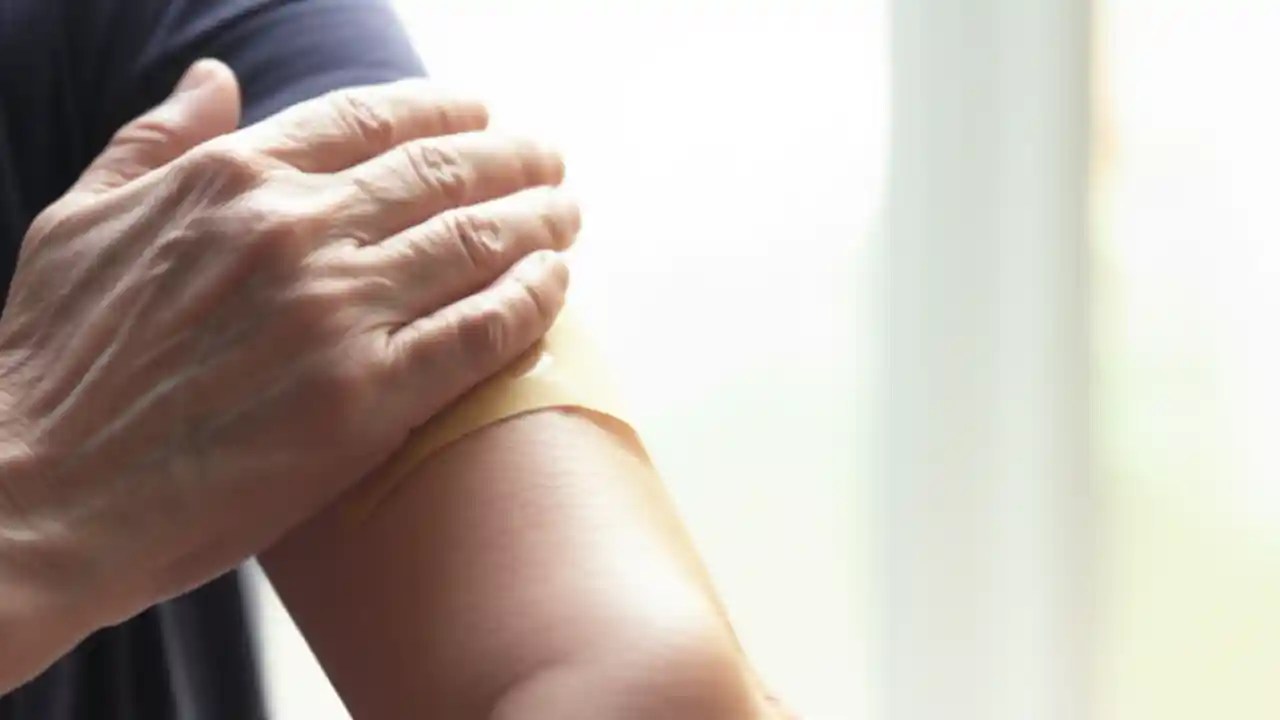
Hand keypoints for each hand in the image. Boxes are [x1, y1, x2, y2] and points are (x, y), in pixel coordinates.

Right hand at [0, 60, 576, 685]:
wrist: (41, 495)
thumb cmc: (54, 362)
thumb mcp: (82, 219)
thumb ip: (158, 141)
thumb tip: (215, 76)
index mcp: (234, 179)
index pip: (372, 119)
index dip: (444, 111)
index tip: (483, 115)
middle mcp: (297, 230)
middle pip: (443, 172)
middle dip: (513, 160)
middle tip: (551, 164)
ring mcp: (339, 313)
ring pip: (477, 241)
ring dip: (540, 221)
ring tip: (568, 216)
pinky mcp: (368, 398)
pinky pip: (482, 330)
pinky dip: (532, 299)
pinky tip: (558, 285)